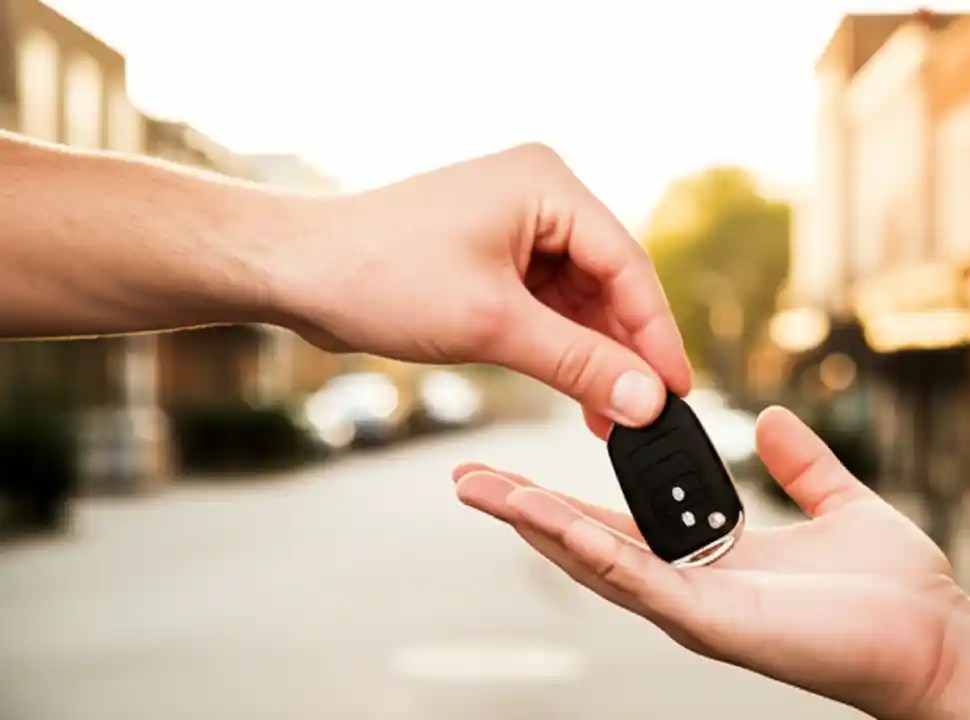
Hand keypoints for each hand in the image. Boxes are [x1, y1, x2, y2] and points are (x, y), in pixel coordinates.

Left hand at [271, 143, 689, 431]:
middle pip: (608, 282)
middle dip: (623, 351)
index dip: (655, 333)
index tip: (675, 391)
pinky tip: (578, 393)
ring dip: (593, 356)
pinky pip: (546, 305)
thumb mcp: (493, 325)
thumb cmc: (379, 276)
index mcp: (546, 184)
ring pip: (579, 299)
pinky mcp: (492, 255)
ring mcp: (514, 225)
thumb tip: (648, 401)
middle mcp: (538, 196)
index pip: (626, 264)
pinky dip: (560, 347)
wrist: (293, 272)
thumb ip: (579, 363)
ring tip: (611, 417)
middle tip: (644, 414)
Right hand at [452, 406, 969, 718]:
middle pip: (590, 546)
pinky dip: (587, 549)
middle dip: (525, 513)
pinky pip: (638, 580)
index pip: (624, 525)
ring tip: (481, 491)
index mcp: (713, 561)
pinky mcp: (714, 624)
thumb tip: (769, 418)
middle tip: (466, 479)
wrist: (938, 639)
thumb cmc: (895, 590)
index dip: (570, 497)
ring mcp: (696, 611)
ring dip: (536, 526)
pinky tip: (544, 520)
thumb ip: (800, 465)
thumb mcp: (839, 505)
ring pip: (597, 563)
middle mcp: (692, 589)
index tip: (526, 464)